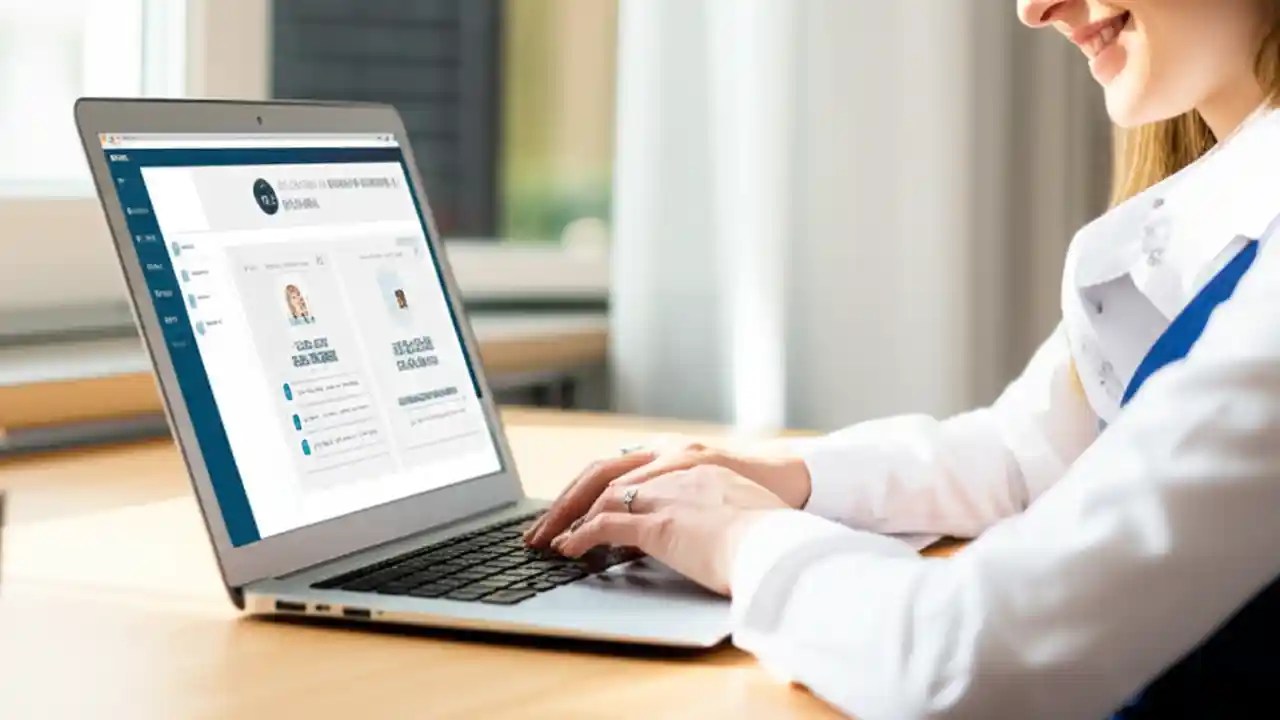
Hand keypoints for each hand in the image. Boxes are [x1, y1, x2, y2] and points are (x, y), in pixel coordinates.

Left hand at [551, 464, 789, 594]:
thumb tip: (678, 532)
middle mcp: (672, 461)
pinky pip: (607, 524)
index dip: (591, 485)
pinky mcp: (663, 520)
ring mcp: (667, 488)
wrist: (787, 533)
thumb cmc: (768, 523)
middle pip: (602, 473)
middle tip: (542, 525)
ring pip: (599, 495)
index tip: (571, 503)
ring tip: (547, 542)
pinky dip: (582, 537)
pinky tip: (568, 550)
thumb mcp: (729, 498)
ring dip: (567, 519)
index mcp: (686, 455)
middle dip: (568, 500)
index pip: (622, 464)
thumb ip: (696, 503)